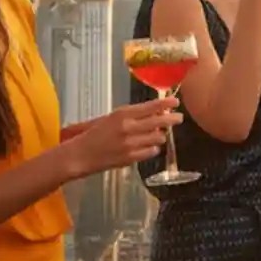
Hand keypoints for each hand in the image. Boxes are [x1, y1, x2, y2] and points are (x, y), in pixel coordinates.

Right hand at [66, 98, 181, 176]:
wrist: (81, 154)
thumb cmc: (95, 134)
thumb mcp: (113, 118)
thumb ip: (133, 115)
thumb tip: (155, 112)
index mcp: (122, 114)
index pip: (150, 107)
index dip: (166, 104)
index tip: (175, 102)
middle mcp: (128, 128)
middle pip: (159, 122)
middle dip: (172, 119)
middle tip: (178, 118)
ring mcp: (130, 144)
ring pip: (158, 138)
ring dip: (160, 135)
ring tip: (157, 134)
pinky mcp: (131, 158)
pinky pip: (151, 152)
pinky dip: (153, 148)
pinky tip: (149, 146)